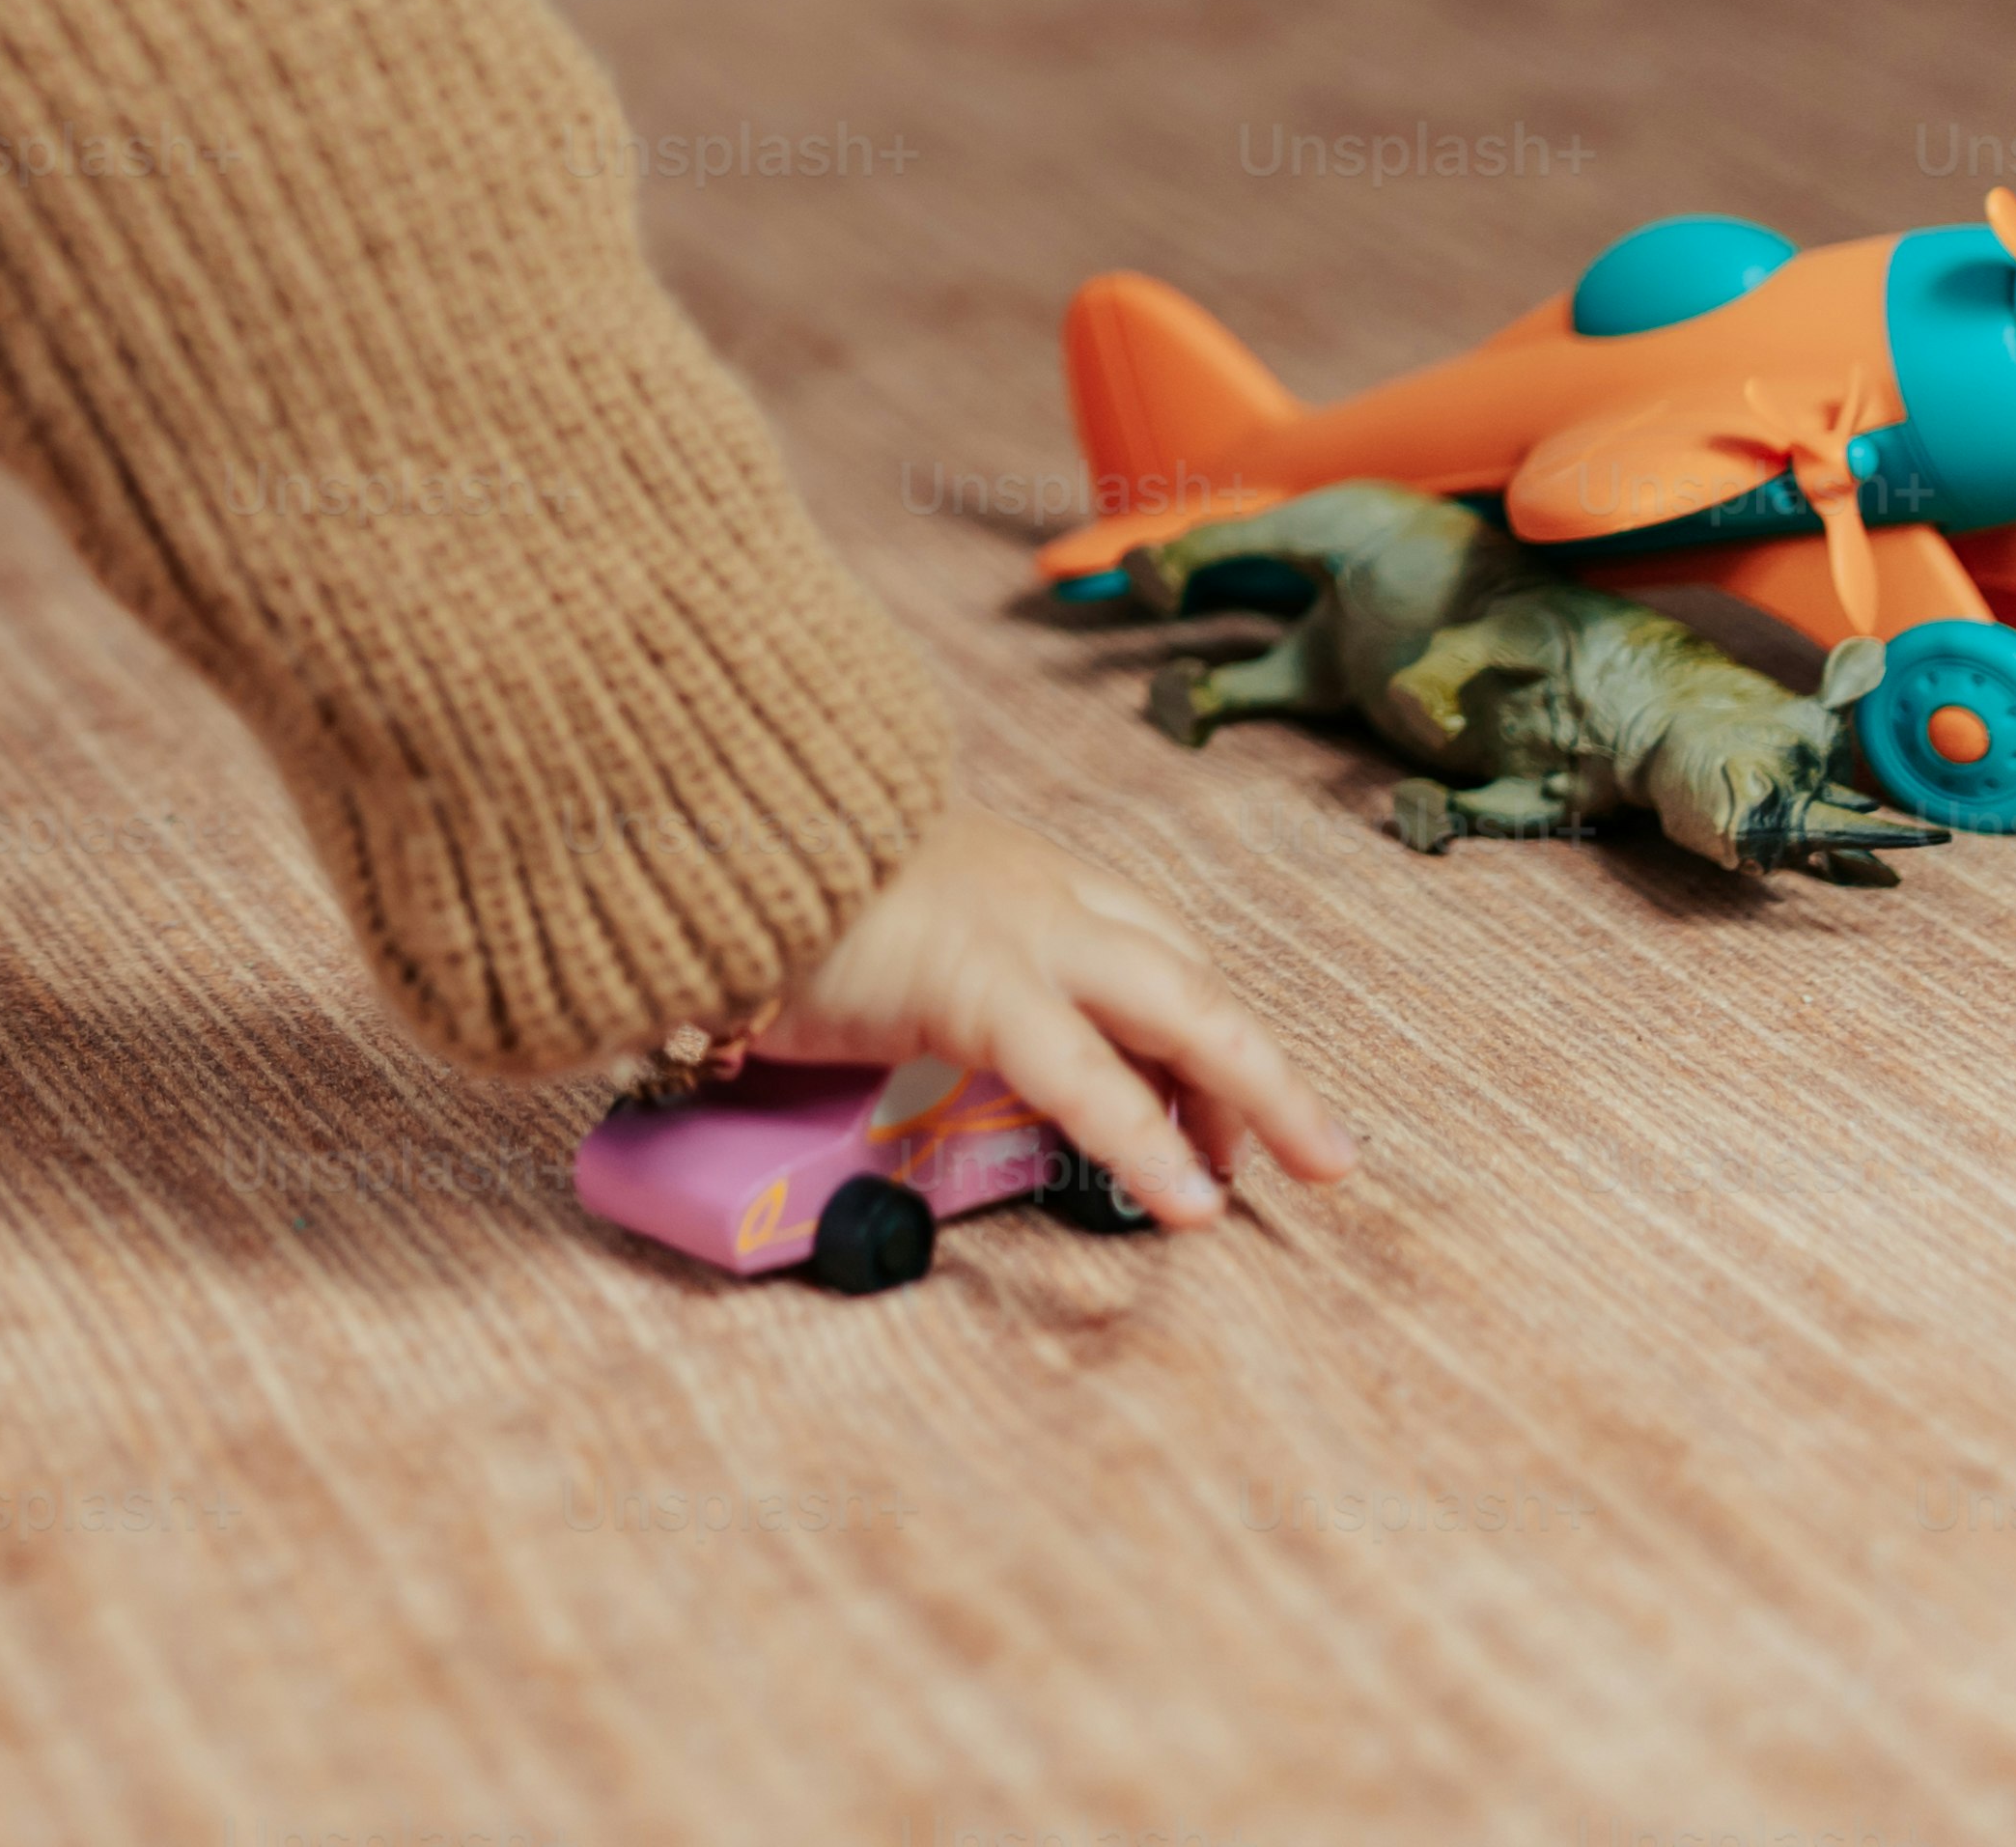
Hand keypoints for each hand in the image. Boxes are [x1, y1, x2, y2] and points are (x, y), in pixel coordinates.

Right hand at [745, 799, 1355, 1231]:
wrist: (697, 814)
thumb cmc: (756, 874)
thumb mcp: (862, 912)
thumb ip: (911, 967)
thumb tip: (911, 1039)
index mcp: (1009, 871)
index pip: (1144, 945)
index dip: (1199, 1024)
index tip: (1221, 1099)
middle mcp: (1032, 888)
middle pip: (1186, 973)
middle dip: (1261, 1062)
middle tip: (1318, 1146)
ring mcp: (1011, 929)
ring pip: (1178, 1008)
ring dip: (1254, 1091)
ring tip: (1315, 1165)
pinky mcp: (968, 981)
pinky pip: (1083, 1073)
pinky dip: (1145, 1138)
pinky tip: (1188, 1202)